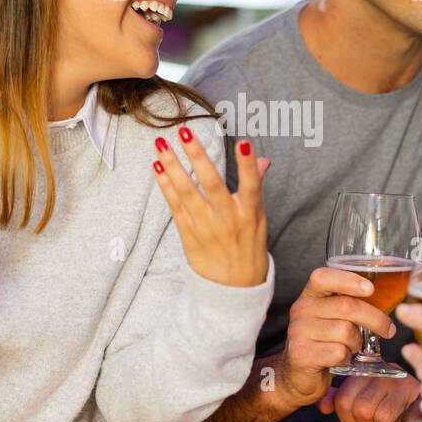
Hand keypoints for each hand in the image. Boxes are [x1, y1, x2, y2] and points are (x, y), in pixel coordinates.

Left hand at [152, 126, 268, 287]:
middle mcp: (228, 219)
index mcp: (250, 213)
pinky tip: (157, 169)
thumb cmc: (248, 248)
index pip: (251, 185)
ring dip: (173, 167)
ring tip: (161, 145)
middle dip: (197, 157)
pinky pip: (175, 207)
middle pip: (212, 184)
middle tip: (184, 132)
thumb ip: (256, 186)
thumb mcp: (258, 218)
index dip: (248, 165)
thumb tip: (263, 160)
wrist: (234, 289)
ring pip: (187, 193)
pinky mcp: (189, 236)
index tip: (244, 143)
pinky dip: (166, 187)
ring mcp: (206, 227)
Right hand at [273, 266, 397, 406]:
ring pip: (346, 331)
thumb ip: (351, 303)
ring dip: (358, 342)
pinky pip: (338, 352)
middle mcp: (301, 309)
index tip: (370, 289)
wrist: (297, 374)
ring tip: (353, 346)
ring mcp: (298, 332)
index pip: (323, 277)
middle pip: (346, 306)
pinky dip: (347, 357)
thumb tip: (387, 297)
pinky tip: (342, 359)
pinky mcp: (301, 354)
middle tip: (388, 329)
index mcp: (310, 295)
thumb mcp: (333, 316)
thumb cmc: (323, 341)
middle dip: (375, 318)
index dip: (348, 280)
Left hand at [318, 374, 419, 421]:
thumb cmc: (392, 402)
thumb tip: (323, 406)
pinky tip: (394, 419)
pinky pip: (385, 418)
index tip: (356, 417)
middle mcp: (378, 370)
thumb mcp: (363, 398)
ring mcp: (394, 379)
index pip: (341, 399)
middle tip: (371, 420)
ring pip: (367, 412)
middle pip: (353, 407)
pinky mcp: (409, 390)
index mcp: (364, 369)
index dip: (346, 416)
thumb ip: (341, 399)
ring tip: (383, 418)